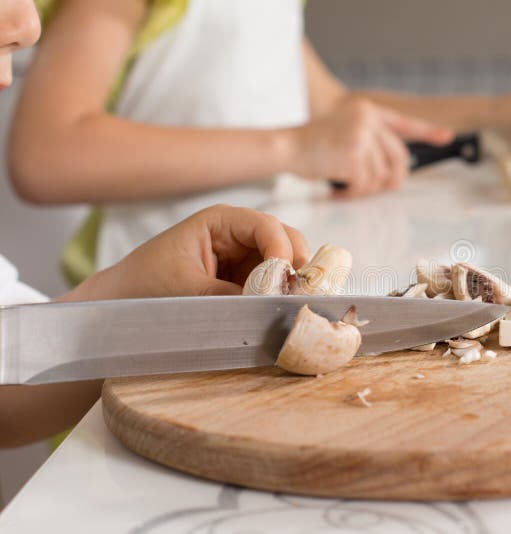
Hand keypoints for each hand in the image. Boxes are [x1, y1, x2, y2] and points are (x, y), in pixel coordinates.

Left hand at [65, 205, 308, 300]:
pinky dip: (281, 297)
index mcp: (220, 222)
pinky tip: (279, 311)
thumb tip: (269, 308)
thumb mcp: (185, 291)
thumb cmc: (142, 287)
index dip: (282, 249)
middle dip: (296, 264)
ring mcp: (245, 258)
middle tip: (297, 295)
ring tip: (289, 306)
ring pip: (286, 263)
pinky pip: (274, 284)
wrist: (118, 307)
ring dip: (291, 283)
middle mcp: (238, 235)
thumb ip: (229, 297)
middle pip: (286, 239)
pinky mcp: (246, 282)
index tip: (286, 279)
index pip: (265, 226)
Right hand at [290, 96, 452, 197]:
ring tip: (346, 188)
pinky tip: (338, 192)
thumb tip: (396, 170)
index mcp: (368, 110)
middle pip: (399, 158)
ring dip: (365, 190)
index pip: (404, 122)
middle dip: (391, 180)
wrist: (286, 146)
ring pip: (381, 176)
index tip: (446, 136)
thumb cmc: (312, 144)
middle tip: (376, 190)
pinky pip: (365, 185)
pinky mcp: (354, 154)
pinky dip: (353, 195)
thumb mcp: (345, 130)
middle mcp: (369, 119)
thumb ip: (371, 141)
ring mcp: (362, 135)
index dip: (427, 132)